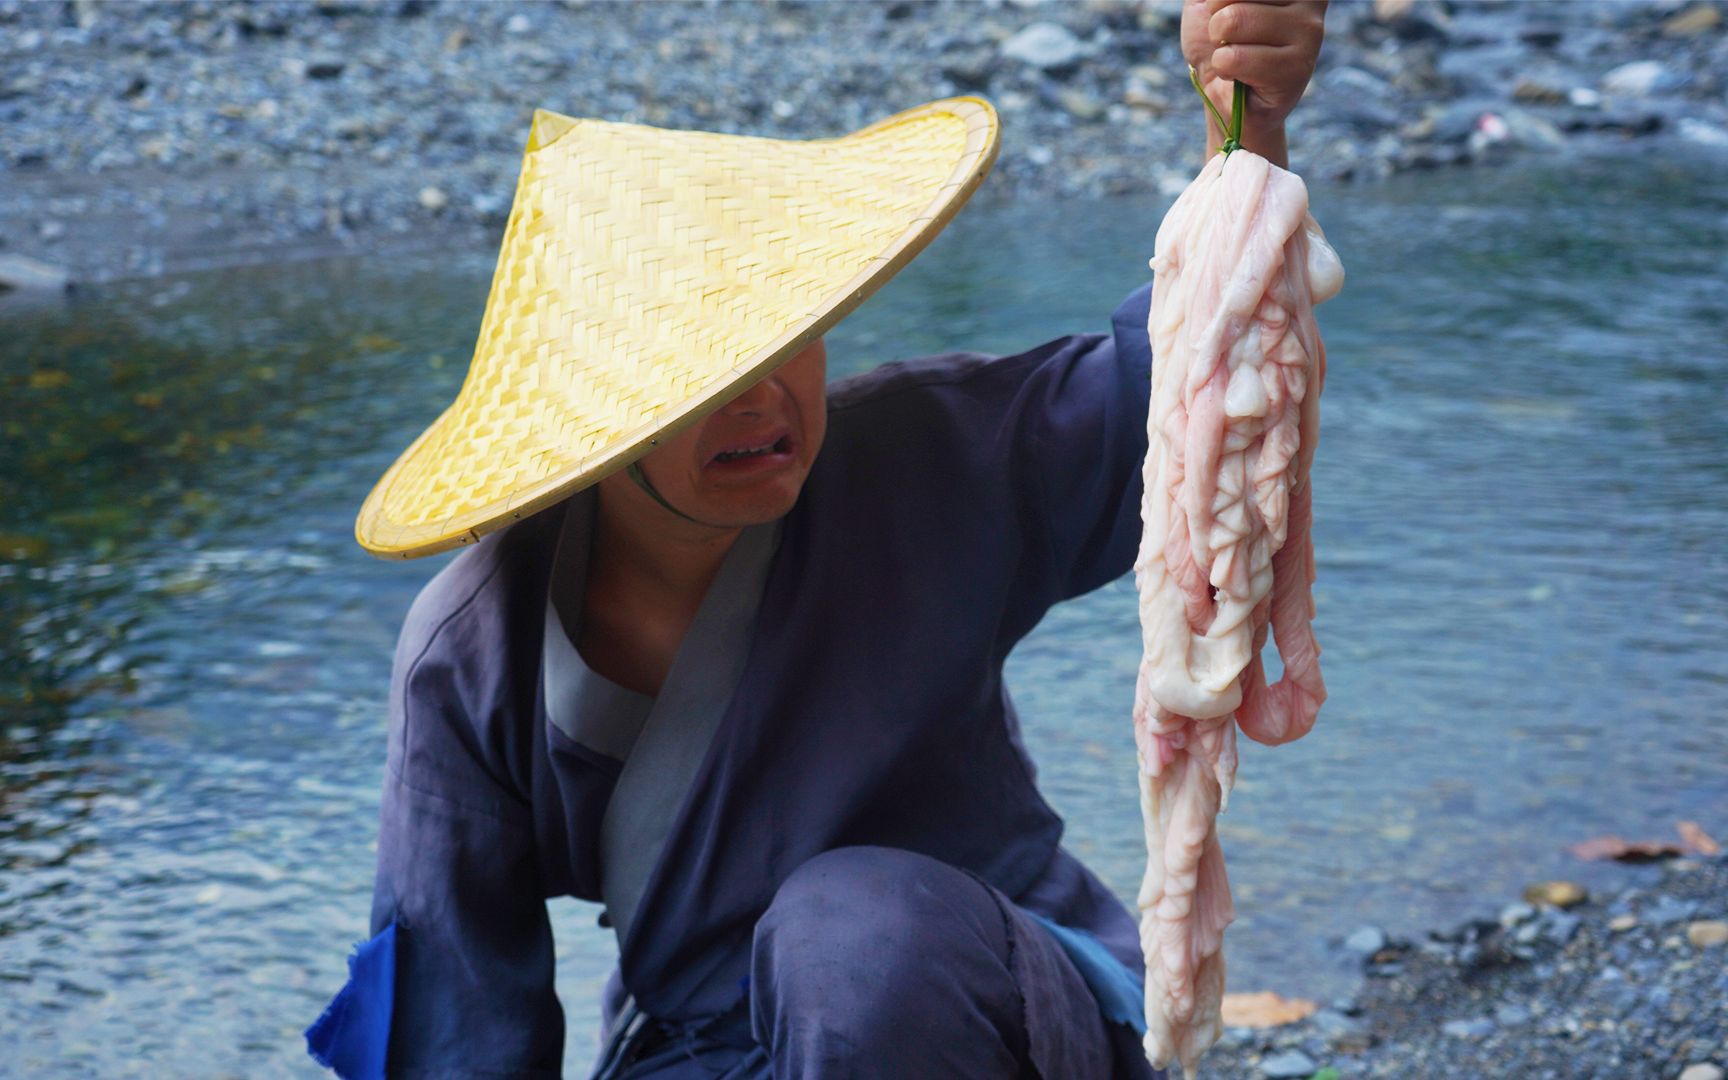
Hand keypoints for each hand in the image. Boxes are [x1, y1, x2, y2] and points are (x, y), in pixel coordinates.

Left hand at [1180, 0, 1327, 166]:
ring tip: (1234, 55)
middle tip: (1229, 36)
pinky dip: (1224, 68)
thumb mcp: (1207, 0)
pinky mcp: (1298, 68)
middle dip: (1216, 17)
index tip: (1223, 8)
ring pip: (1235, 20)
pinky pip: (1238, 57)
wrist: (1221, 94)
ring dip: (1219, 45)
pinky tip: (1239, 75)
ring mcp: (1310, 31)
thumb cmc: (1218, 41)